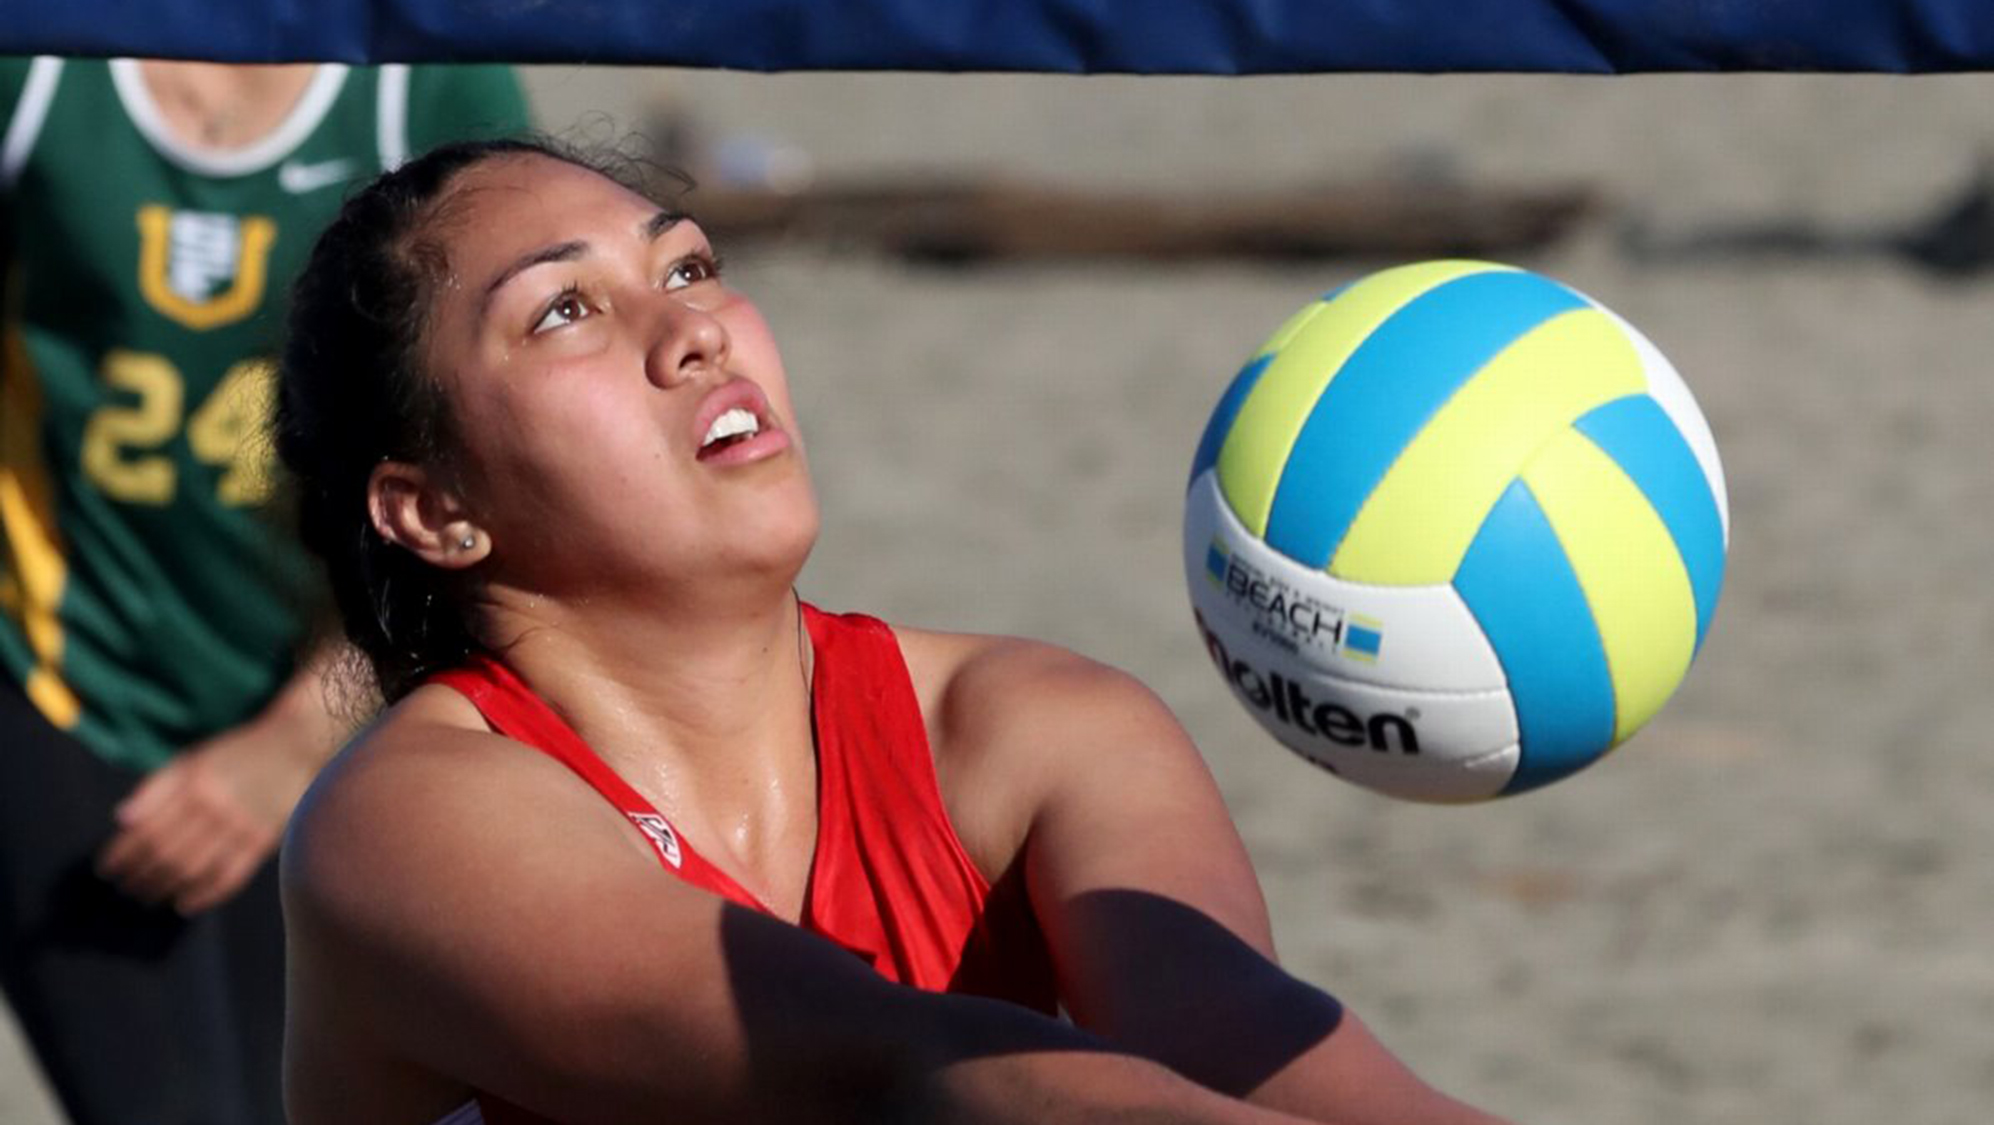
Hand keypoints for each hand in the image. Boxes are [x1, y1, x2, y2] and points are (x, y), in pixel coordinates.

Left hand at [96, 658, 347, 914]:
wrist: (296, 746)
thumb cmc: (237, 752)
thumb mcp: (193, 759)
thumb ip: (158, 787)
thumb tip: (122, 820)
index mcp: (193, 784)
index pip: (147, 829)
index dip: (123, 853)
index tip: (106, 869)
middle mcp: (215, 807)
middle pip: (167, 853)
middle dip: (140, 875)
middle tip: (125, 888)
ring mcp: (241, 826)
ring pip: (193, 868)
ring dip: (165, 888)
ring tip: (147, 898)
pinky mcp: (263, 841)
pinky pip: (230, 876)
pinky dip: (205, 895)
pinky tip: (185, 904)